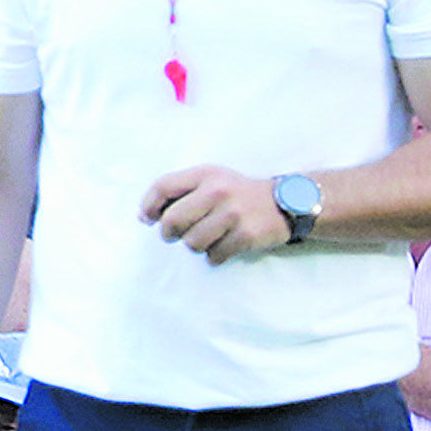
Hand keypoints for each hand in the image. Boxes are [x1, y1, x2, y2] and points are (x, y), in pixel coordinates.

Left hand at [140, 167, 289, 263]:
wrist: (284, 203)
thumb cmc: (238, 193)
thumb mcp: (213, 179)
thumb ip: (183, 190)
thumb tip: (147, 215)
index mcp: (206, 174)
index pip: (164, 186)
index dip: (149, 205)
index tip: (146, 219)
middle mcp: (218, 191)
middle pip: (173, 220)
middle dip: (168, 233)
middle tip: (174, 235)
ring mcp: (233, 214)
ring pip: (192, 243)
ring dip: (195, 245)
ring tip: (207, 237)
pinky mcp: (245, 235)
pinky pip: (214, 256)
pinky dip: (214, 256)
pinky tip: (223, 246)